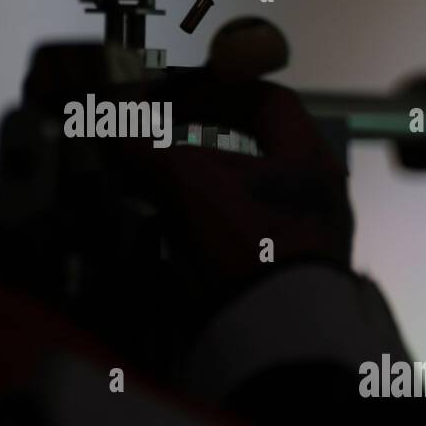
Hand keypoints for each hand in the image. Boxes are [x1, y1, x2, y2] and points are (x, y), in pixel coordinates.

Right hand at [126, 63, 354, 313]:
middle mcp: (318, 192)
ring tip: (160, 193)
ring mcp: (308, 237)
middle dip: (202, 145)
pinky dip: (209, 230)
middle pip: (256, 150)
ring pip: (249, 195)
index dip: (212, 90)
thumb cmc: (250, 244)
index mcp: (309, 156)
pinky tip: (178, 241)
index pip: (265, 100)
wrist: (277, 335)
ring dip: (203, 190)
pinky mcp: (289, 276)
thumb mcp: (188, 186)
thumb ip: (144, 153)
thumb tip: (106, 128)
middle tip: (161, 143)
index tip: (171, 98)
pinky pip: (246, 236)